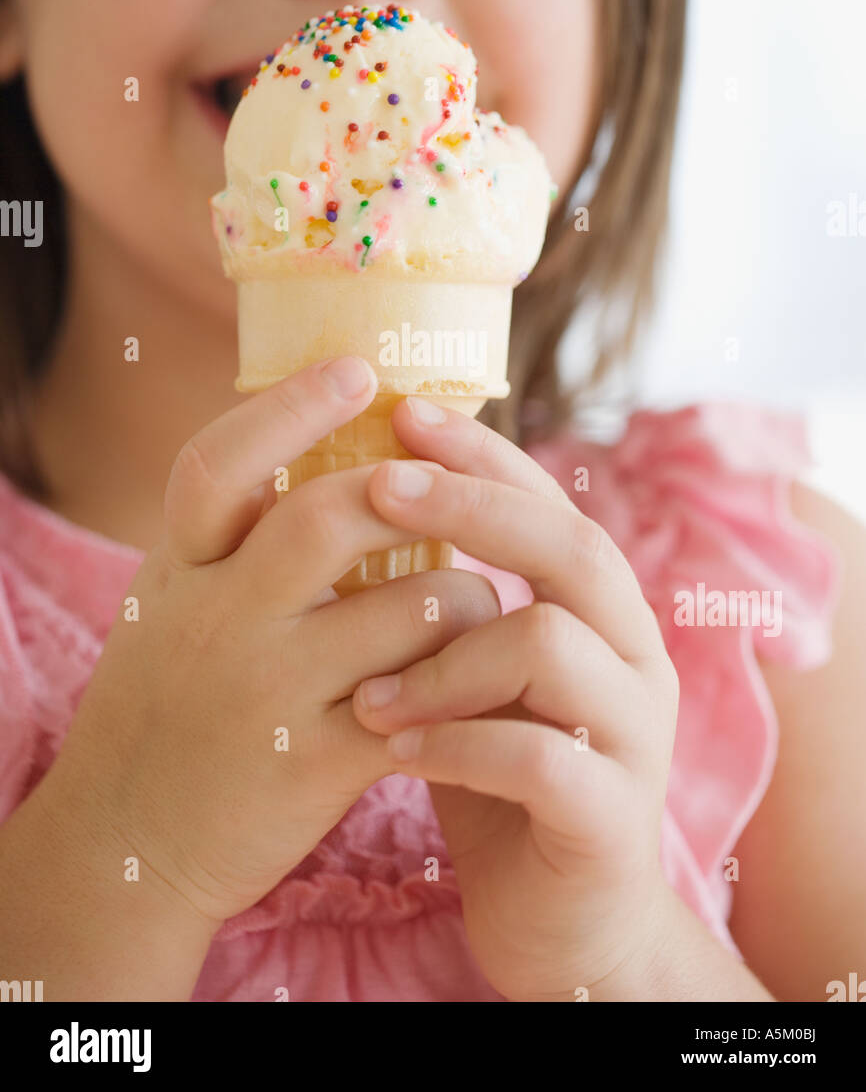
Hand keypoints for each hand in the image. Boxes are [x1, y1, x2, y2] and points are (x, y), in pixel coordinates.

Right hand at [47, 360, 499, 933]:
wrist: (124, 844)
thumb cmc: (168, 703)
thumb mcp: (175, 604)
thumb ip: (236, 540)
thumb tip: (339, 457)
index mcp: (180, 570)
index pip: (218, 466)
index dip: (291, 409)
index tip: (360, 371)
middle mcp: (220, 620)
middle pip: (331, 518)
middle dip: (412, 491)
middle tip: (457, 487)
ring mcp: (268, 693)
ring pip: (409, 609)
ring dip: (465, 593)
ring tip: (472, 600)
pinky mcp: (315, 764)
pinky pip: (424, 699)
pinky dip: (463, 677)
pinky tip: (473, 675)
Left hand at [352, 397, 679, 1001]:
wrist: (562, 920)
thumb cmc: (499, 775)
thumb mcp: (475, 672)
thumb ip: (448, 599)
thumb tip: (356, 499)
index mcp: (599, 611)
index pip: (552, 501)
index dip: (483, 452)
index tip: (404, 410)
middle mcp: (633, 655)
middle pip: (572, 547)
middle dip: (474, 506)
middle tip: (383, 485)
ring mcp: (634, 734)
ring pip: (551, 644)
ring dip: (443, 658)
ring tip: (366, 690)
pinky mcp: (611, 817)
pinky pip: (537, 758)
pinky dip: (455, 746)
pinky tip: (392, 752)